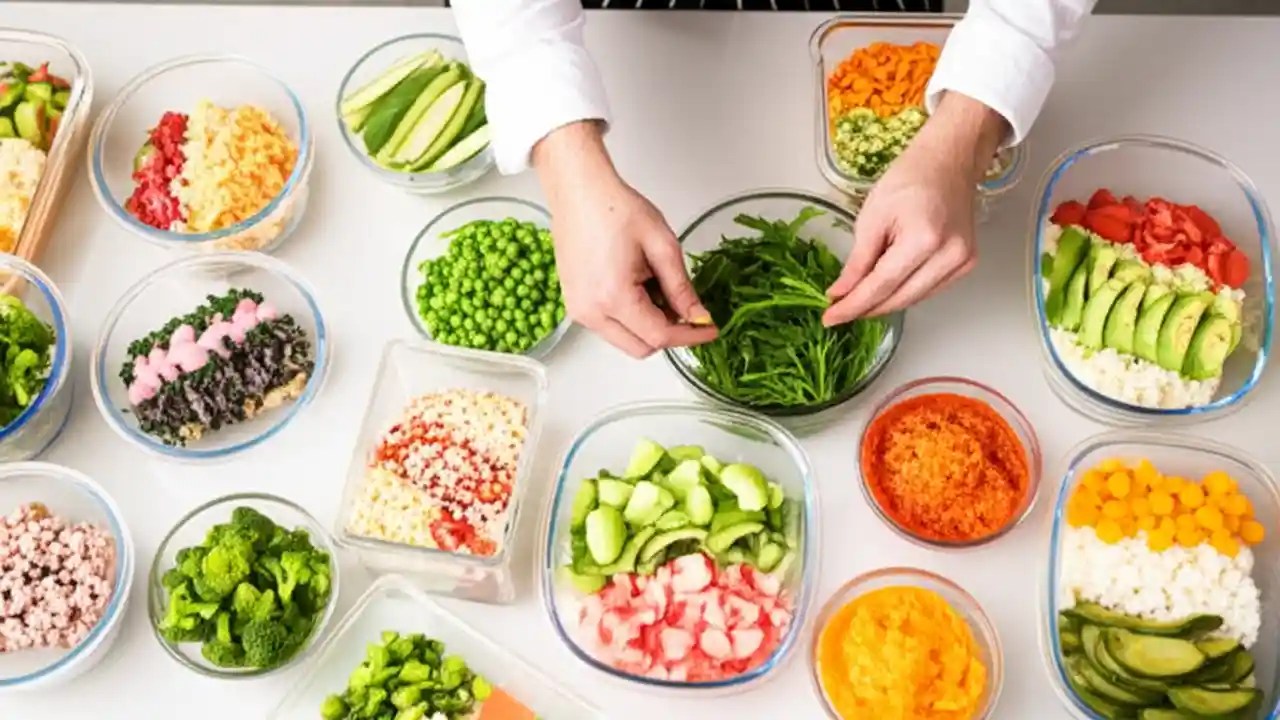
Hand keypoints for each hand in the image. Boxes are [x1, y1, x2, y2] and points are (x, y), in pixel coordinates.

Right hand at [534, 122, 716, 357]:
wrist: (579, 191)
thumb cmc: (613, 208)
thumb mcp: (661, 245)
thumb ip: (681, 287)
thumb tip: (698, 316)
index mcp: (613, 296)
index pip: (660, 336)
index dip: (690, 335)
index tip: (709, 329)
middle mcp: (590, 311)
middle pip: (641, 348)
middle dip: (669, 333)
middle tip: (687, 308)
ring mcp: (578, 311)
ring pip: (626, 341)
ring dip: (649, 326)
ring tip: (656, 286)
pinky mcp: (574, 305)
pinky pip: (610, 328)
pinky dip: (631, 318)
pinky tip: (638, 288)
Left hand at [823, 93, 1007, 325]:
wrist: (948, 162)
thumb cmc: (910, 178)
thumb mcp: (872, 216)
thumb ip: (858, 261)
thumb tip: (842, 293)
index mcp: (924, 239)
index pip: (882, 285)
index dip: (853, 305)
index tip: (830, 317)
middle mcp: (949, 255)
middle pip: (900, 298)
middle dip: (866, 308)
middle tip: (838, 312)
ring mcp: (962, 262)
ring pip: (914, 299)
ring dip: (884, 304)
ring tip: (856, 302)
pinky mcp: (966, 264)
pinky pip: (928, 290)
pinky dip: (904, 293)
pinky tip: (885, 290)